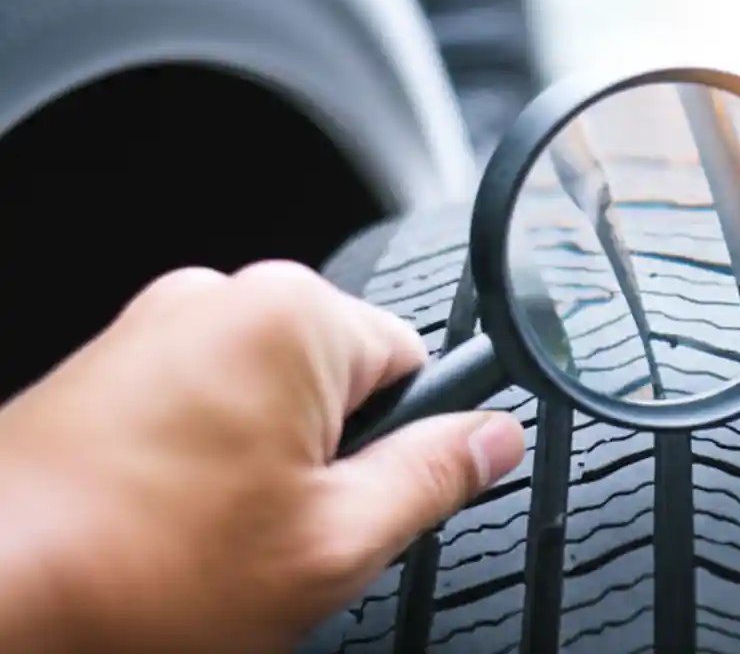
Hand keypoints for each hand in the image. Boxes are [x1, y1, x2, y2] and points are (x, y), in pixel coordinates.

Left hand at [0, 262, 524, 652]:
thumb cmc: (136, 578)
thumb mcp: (334, 543)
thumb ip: (435, 477)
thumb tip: (494, 439)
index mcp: (290, 319)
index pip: (417, 358)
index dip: (408, 441)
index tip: (370, 497)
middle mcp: (218, 300)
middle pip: (339, 376)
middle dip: (330, 455)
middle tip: (286, 535)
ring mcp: (152, 329)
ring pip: (269, 396)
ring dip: (265, 463)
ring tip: (215, 538)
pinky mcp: (106, 367)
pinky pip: (202, 403)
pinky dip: (205, 460)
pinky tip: (172, 525)